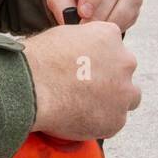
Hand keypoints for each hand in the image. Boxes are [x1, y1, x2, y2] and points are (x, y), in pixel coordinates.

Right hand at [21, 22, 140, 140]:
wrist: (31, 87)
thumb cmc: (39, 61)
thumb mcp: (62, 35)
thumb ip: (81, 43)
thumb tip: (79, 53)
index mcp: (110, 36)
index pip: (114, 47)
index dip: (99, 59)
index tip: (87, 68)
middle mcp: (124, 62)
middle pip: (124, 73)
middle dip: (110, 80)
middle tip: (86, 88)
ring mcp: (123, 93)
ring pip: (126, 99)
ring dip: (111, 102)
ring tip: (84, 106)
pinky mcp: (116, 120)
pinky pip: (112, 123)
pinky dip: (98, 123)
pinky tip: (78, 119)